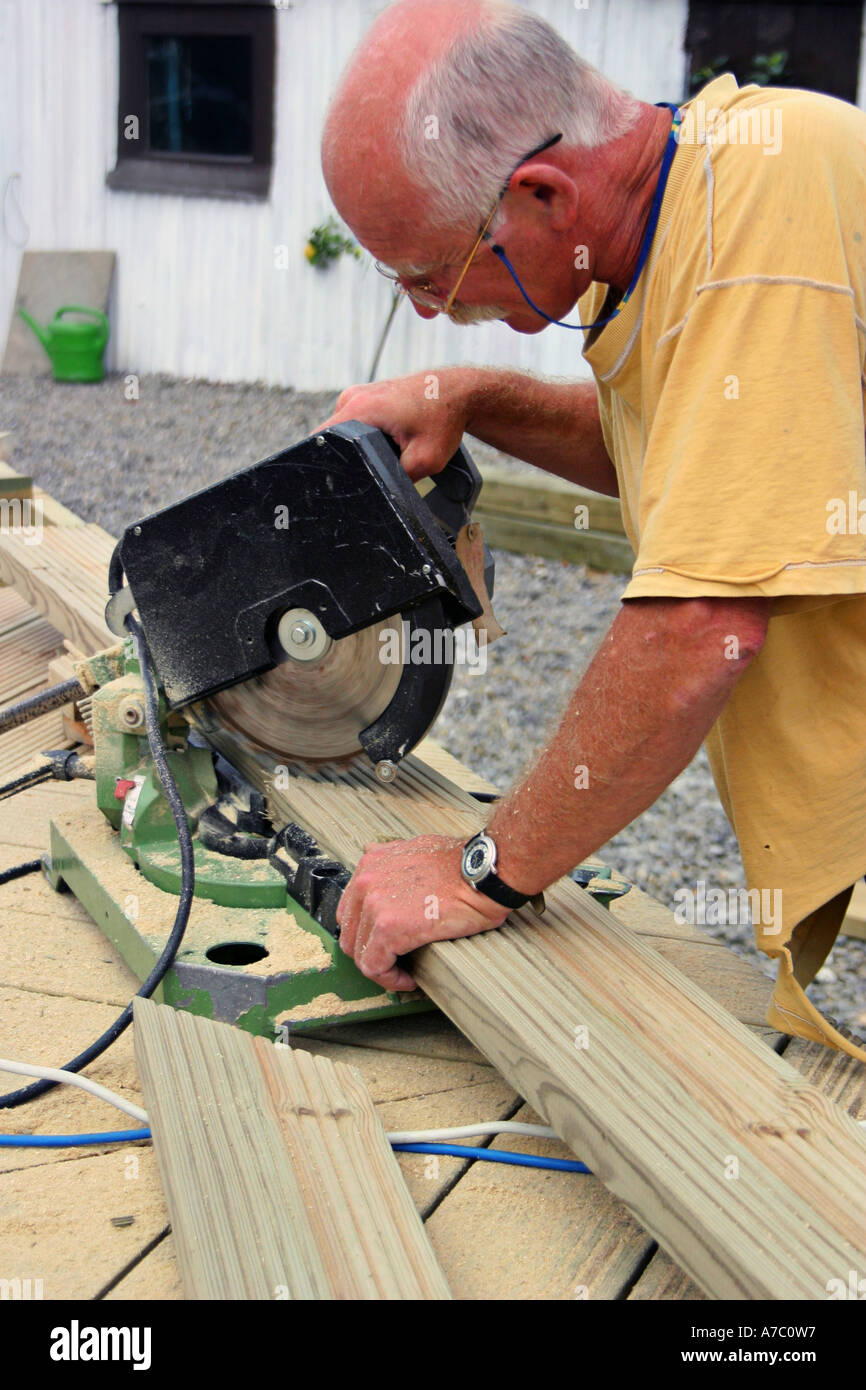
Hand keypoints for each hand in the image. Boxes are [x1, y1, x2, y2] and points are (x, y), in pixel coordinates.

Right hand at [314, 370, 469, 479]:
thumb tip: (382, 494)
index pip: (321, 441)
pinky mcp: (366, 398)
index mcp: (359, 409)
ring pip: (347, 434)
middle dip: (356, 457)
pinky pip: (358, 424)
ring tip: (395, 443)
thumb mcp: (424, 461)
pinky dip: (372, 435)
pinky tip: (394, 435)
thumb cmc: (445, 419)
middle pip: (335, 441)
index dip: (328, 465)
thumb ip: (397, 480)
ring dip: (365, 446)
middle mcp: (352, 398)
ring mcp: (358, 395)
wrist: (460, 392)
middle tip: (388, 457)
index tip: (343, 478)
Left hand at [336, 834, 508, 990]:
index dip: (366, 933)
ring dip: (382, 969)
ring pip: (360, 954)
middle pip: (350, 933)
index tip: (388, 944)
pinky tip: (410, 979)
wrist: (484, 874)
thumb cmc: (462, 864)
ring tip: (404, 974)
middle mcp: (366, 882)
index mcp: (371, 864)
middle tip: (394, 963)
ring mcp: (375, 905)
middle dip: (370, 953)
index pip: (351, 910)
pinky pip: (375, 967)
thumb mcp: (416, 848)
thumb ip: (391, 857)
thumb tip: (373, 852)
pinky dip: (390, 979)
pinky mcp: (389, 928)